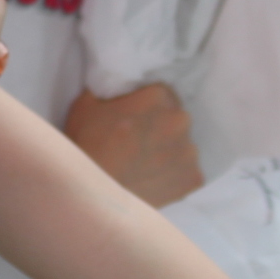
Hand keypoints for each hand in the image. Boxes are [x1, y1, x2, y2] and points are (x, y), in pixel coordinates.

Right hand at [62, 83, 201, 207]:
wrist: (93, 197)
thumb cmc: (85, 147)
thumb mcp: (86, 104)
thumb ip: (106, 88)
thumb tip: (113, 81)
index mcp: (158, 97)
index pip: (162, 95)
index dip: (149, 108)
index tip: (137, 120)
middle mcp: (179, 120)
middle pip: (176, 119)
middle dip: (162, 128)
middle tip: (140, 144)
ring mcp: (189, 151)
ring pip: (184, 146)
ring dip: (170, 153)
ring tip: (147, 166)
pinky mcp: (194, 178)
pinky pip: (189, 173)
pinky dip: (176, 177)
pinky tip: (155, 181)